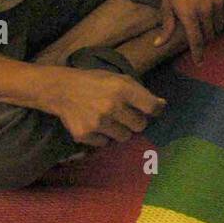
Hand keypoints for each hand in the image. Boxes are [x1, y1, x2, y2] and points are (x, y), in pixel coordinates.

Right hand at [50, 69, 165, 146]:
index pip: (151, 107)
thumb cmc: (95, 82)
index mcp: (123, 89)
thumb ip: (141, 92)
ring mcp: (98, 122)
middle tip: (124, 113)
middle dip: (135, 120)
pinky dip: (103, 136)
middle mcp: (112, 106)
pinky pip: (105, 143)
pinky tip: (94, 123)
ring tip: (109, 118)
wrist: (61, 89)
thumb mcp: (119, 79)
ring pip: (124, 137)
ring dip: (120, 130)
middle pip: (140, 125)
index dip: (155, 110)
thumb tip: (162, 105)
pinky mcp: (85, 135)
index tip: (152, 110)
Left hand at [156, 0, 223, 63]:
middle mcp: (205, 11)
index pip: (196, 41)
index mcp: (188, 15)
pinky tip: (210, 6)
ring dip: (212, 28)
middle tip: (198, 33)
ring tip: (203, 18)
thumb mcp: (166, 5)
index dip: (198, 54)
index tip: (199, 63)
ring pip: (218, 26)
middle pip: (209, 36)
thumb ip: (166, 27)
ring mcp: (217, 3)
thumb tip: (157, 45)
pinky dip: (219, 14)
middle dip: (204, 39)